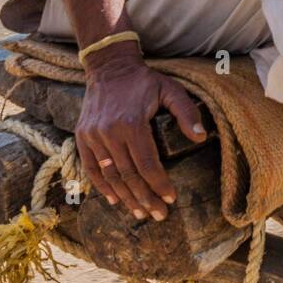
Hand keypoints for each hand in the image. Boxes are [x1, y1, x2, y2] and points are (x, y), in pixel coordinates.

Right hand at [76, 45, 205, 219]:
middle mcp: (110, 133)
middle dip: (145, 198)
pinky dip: (102, 187)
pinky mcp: (82, 136)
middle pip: (129, 175)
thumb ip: (186, 112)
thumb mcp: (170, 89)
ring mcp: (93, 136)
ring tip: (140, 213)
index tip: (171, 199)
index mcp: (132, 123)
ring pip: (110, 176)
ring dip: (126, 198)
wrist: (109, 66)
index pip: (147, 164)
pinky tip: (115, 200)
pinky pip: (91, 168)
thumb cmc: (143, 80)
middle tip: (158, 215)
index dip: (159, 184)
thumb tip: (201, 137)